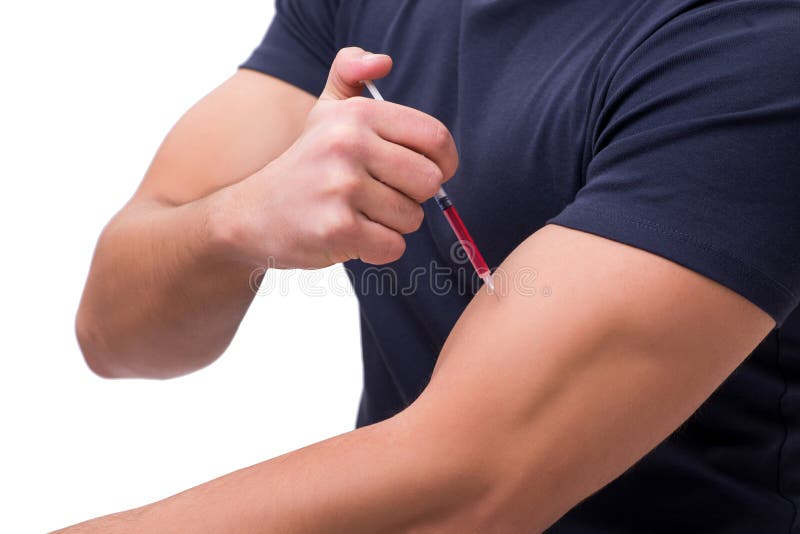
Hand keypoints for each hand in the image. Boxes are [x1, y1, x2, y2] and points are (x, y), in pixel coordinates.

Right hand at [216, 47, 458, 268]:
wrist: (251, 214)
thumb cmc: (305, 165)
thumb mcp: (324, 111)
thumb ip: (350, 74)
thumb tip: (383, 61)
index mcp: (356, 114)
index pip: (435, 138)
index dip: (442, 163)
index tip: (425, 173)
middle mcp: (348, 144)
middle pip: (429, 182)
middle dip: (412, 197)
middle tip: (379, 197)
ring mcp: (342, 188)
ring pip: (412, 218)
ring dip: (392, 225)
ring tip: (358, 214)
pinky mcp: (338, 229)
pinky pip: (393, 246)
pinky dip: (379, 249)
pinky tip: (351, 235)